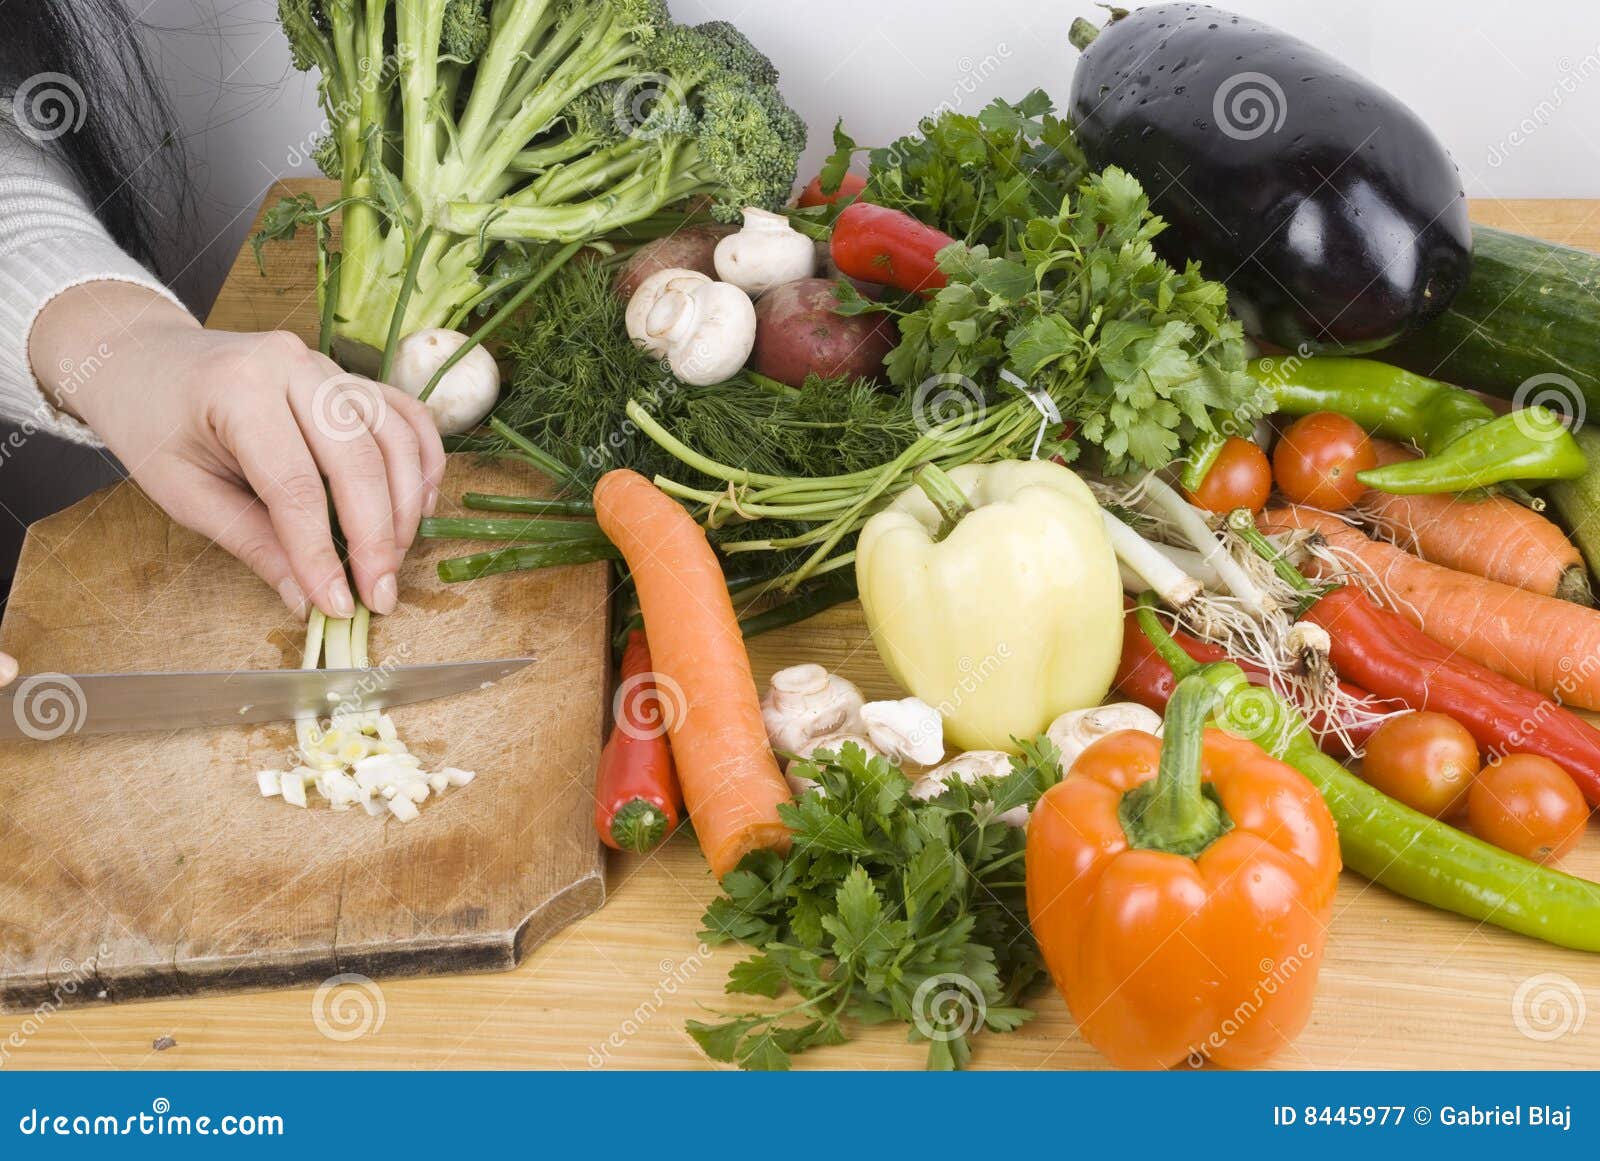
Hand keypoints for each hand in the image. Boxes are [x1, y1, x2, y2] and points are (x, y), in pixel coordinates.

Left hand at [30, 283, 445, 617]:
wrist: (144, 358)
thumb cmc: (154, 425)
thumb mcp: (184, 493)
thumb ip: (251, 542)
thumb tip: (306, 598)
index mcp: (237, 390)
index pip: (296, 484)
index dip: (321, 552)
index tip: (337, 604)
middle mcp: (292, 365)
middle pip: (357, 459)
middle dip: (376, 536)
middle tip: (379, 594)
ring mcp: (328, 365)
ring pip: (394, 436)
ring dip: (406, 505)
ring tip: (394, 559)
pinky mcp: (350, 376)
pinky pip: (407, 415)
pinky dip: (424, 462)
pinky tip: (422, 506)